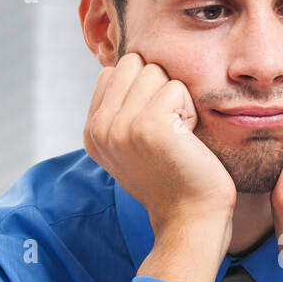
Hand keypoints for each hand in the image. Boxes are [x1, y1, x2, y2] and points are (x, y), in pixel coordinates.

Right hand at [84, 52, 236, 238]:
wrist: (190, 218)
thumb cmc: (174, 179)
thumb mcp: (133, 145)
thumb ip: (121, 109)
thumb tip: (130, 63)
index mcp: (92, 131)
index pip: (113, 72)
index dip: (143, 90)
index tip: (154, 129)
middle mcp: (99, 128)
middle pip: (134, 63)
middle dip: (159, 88)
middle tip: (169, 129)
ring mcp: (120, 126)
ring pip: (155, 71)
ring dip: (176, 99)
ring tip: (178, 135)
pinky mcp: (147, 125)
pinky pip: (177, 87)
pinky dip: (190, 110)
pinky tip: (187, 140)